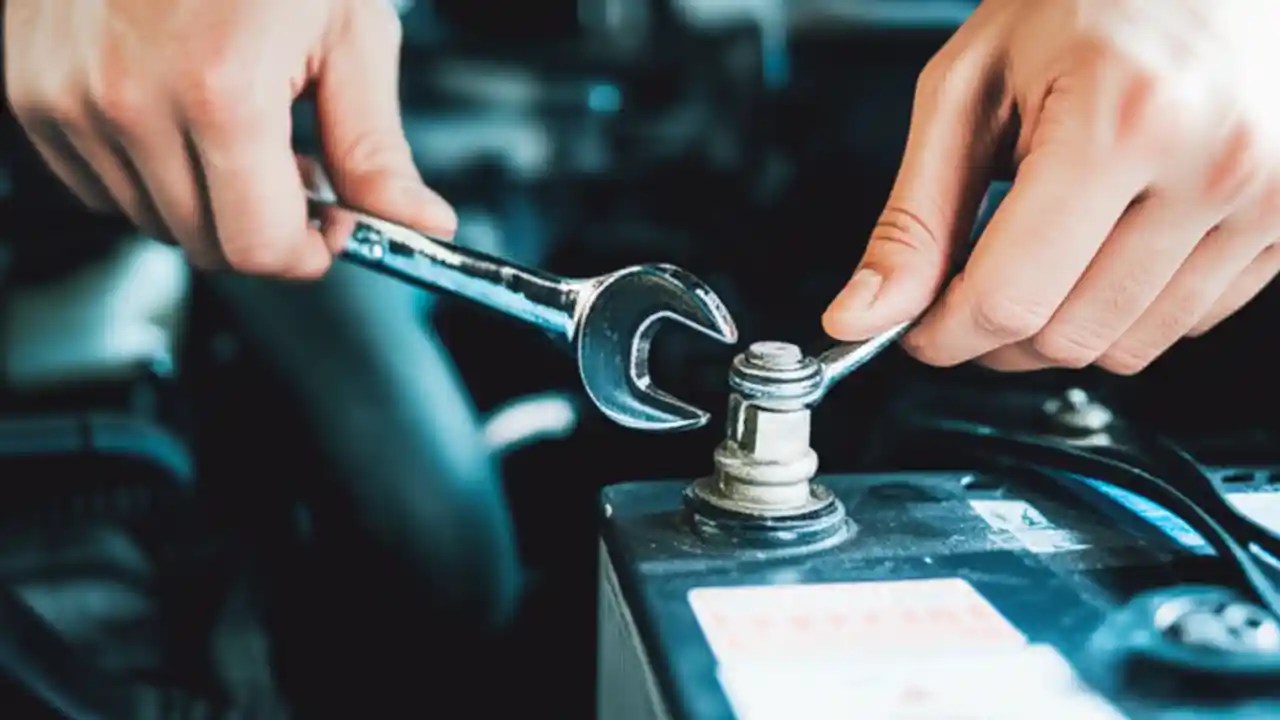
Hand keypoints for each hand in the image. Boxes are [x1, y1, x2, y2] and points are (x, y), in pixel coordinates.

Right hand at [3, 0, 456, 277]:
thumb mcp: (347, 31)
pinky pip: (94, 181)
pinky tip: (180, 113)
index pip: (259, 248)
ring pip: (151, 217)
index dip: (308, 251)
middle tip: (296, 163)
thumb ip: (375, 146)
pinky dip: (146, 168)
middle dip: (264, 223)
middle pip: (206, 244)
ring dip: (205, 196)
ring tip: (239, 124)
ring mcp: (67, 97)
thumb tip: (416, 223)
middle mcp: (129, 103)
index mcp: (221, 92)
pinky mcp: (29, 89)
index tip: (331, 228)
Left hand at [822, 0, 1279, 373]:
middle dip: (995, 337)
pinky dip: (1126, 307)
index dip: (943, 332)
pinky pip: (1189, 321)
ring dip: (1060, 326)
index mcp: (1122, 121)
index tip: (918, 329)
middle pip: (1068, 336)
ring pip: (1128, 346)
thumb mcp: (972, 86)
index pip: (1011, 299)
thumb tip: (865, 313)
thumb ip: (916, 214)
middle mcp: (1214, 165)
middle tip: (965, 292)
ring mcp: (1270, 198)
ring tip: (1038, 254)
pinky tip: (1105, 244)